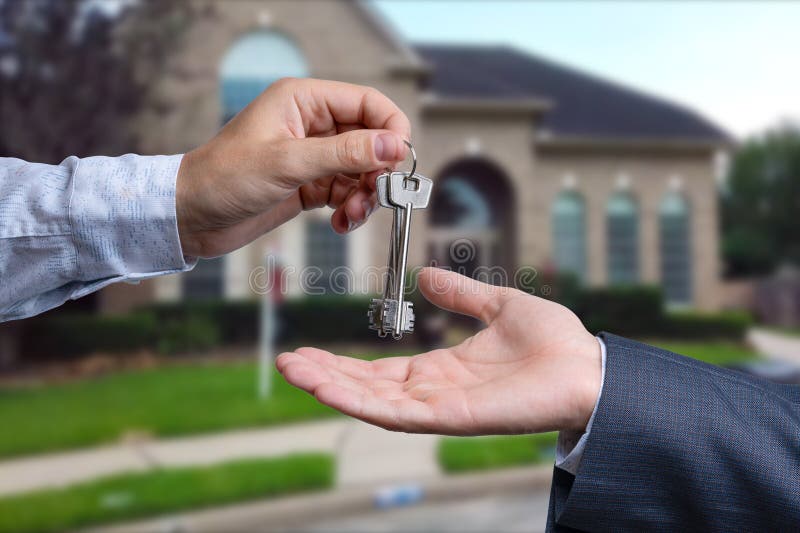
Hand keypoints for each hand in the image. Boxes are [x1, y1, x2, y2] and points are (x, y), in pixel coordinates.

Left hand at [176, 78, 409, 256]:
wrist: (192, 216)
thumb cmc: (223, 178)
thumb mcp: (288, 163)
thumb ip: (345, 153)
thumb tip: (394, 145)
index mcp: (304, 101)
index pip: (367, 104)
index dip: (391, 129)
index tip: (399, 160)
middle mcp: (312, 124)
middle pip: (370, 140)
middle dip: (377, 171)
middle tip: (373, 196)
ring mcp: (312, 156)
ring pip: (362, 170)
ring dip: (365, 195)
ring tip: (352, 215)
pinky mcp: (310, 183)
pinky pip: (347, 192)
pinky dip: (351, 208)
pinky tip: (340, 222)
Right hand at [277, 268, 601, 434]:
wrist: (589, 367)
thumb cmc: (554, 342)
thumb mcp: (498, 305)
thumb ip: (460, 294)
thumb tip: (427, 277)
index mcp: (442, 369)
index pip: (380, 370)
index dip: (344, 362)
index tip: (311, 350)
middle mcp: (434, 392)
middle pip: (367, 388)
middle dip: (326, 375)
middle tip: (288, 361)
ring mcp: (441, 408)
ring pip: (373, 402)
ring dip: (331, 387)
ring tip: (294, 370)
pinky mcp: (452, 417)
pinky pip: (397, 414)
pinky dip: (359, 402)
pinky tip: (327, 387)